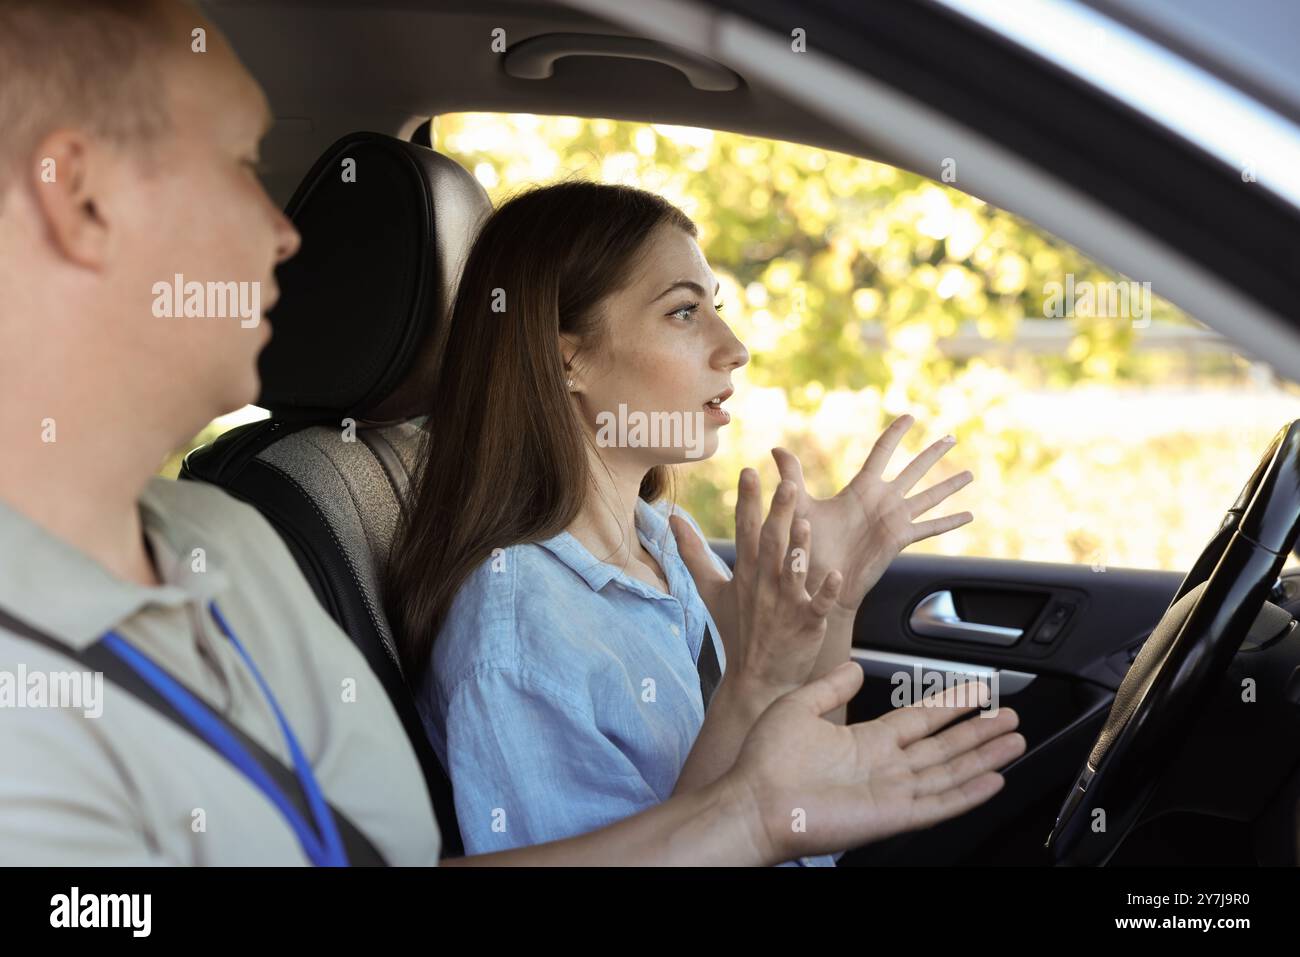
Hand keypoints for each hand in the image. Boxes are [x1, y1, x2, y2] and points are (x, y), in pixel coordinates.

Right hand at [670, 471, 843, 698]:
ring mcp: (785, 605)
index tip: (750, 471)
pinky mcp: (806, 625)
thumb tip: (672, 520)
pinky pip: (817, 605)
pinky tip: (837, 575)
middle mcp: (764, 584)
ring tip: (806, 523)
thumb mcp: (711, 590)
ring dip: (799, 549)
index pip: (745, 530)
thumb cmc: (737, 630)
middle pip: (771, 544)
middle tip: (788, 483)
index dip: (747, 501)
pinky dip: (825, 592)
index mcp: (745, 572)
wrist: (756, 679)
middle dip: (778, 514)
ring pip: (793, 572)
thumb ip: (692, 553)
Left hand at [729, 662, 1025, 860]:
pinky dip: (968, 792)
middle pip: (944, 745)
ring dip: (984, 756)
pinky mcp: (892, 816)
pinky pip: (939, 803)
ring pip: (950, 771)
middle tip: (1009, 715)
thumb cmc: (765, 762)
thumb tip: (852, 666)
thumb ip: (830, 687)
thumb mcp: (799, 706)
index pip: (919, 719)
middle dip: (978, 730)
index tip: (977, 691)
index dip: (950, 705)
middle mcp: (884, 767)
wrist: (753, 802)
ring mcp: (891, 792)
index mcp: (865, 741)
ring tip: (1015, 740)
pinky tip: (993, 779)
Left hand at [770, 414, 972, 616]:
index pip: (883, 452)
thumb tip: (775, 449)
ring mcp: (894, 519)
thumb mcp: (800, 504)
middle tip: (952, 436)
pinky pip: (930, 527)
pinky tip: (969, 515)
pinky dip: (950, 521)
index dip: (896, 434)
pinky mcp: (900, 539)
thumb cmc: (806, 545)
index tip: (910, 416)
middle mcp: (882, 500)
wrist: (817, 579)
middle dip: (933, 453)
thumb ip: (792, 475)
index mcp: (861, 487)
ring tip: (970, 474)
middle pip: (914, 469)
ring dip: (950, 485)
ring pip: (929, 495)